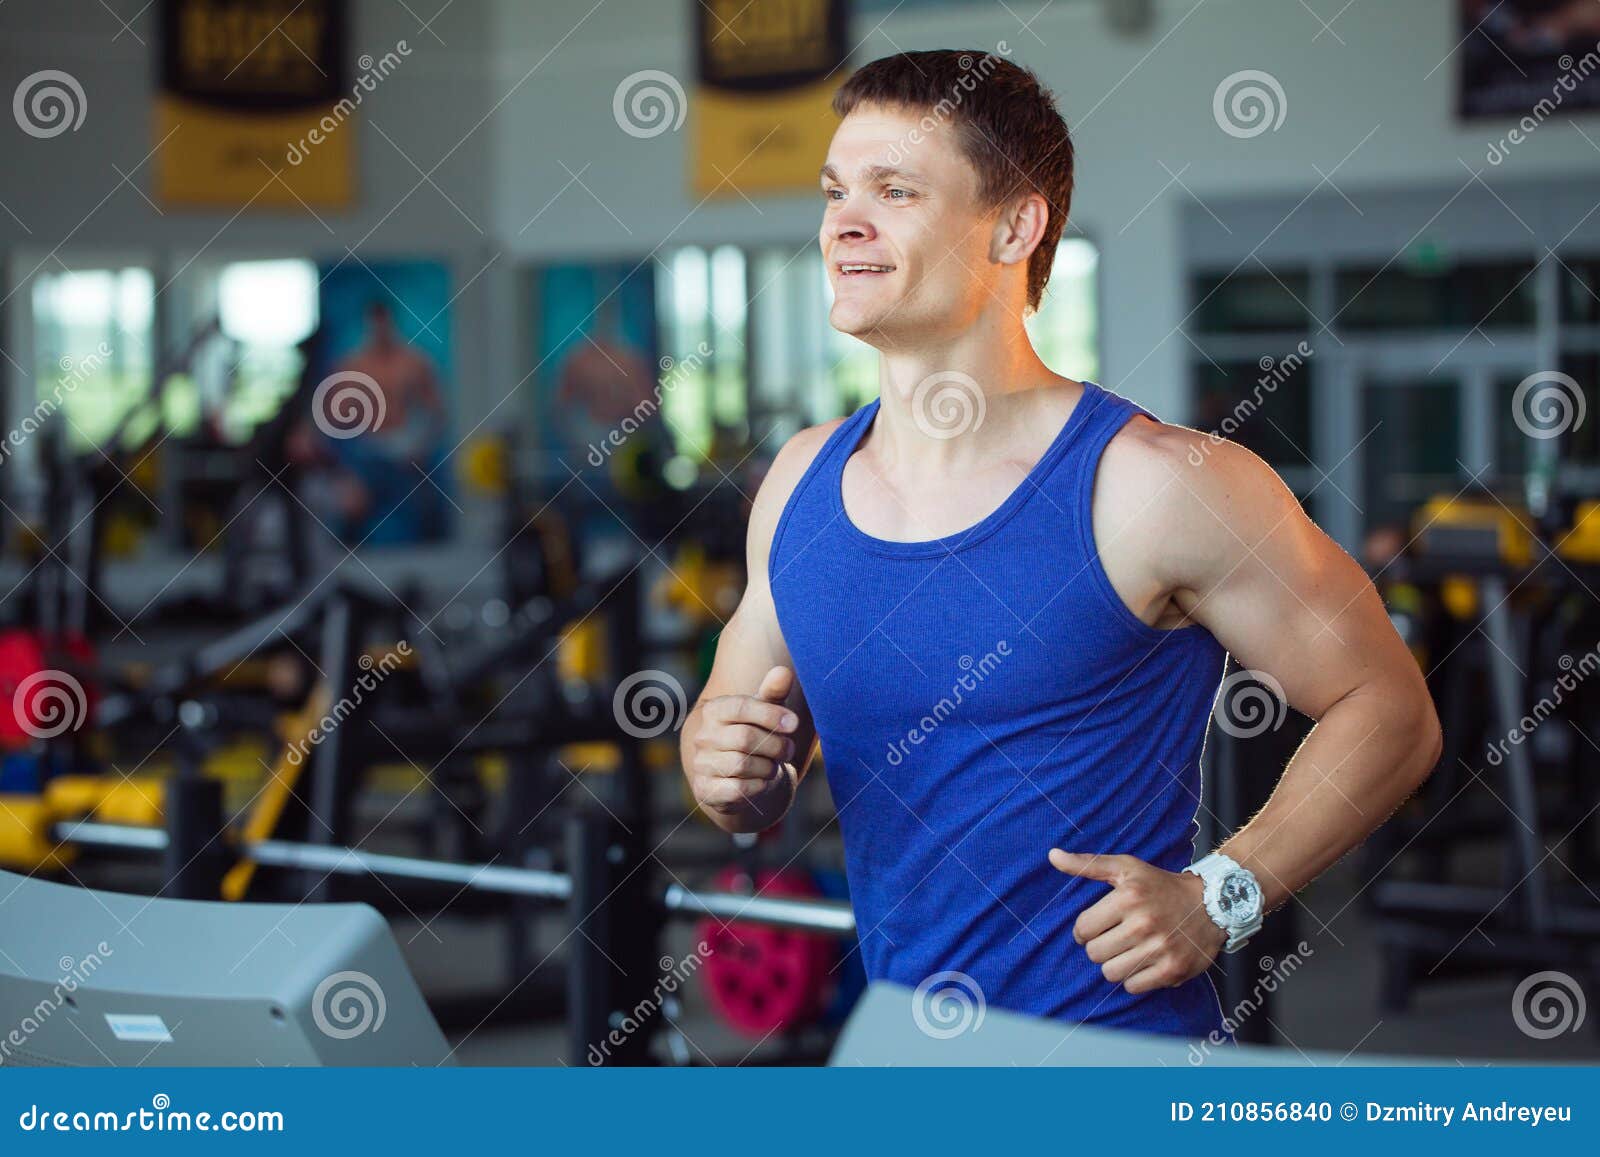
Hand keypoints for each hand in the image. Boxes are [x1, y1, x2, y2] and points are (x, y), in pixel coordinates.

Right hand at [686, 666, 798, 818]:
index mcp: (715, 710)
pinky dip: (758, 786)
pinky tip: (762, 781)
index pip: (741, 706)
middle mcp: (703, 736)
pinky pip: (738, 789)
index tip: (794, 723)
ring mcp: (701, 764)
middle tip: (789, 750)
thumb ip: (773, 692)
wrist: (742, 776)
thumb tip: (783, 672)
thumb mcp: (767, 712)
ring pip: (742, 765)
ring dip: (768, 767)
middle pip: (745, 738)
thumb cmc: (758, 735)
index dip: (771, 715)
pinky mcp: (705, 790)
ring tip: (774, 765)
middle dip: (776, 745)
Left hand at [1049, 850, 1226, 994]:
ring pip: (1111, 973)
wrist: (1212, 903)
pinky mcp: (1173, 970)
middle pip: (1094, 953)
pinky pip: (1133, 987)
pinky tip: (1144, 961)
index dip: (1084, 930)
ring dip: (1115, 964)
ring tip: (1128, 950)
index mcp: (1128, 897)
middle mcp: (1144, 923)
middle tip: (1115, 938)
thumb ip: (1087, 864)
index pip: (1082, 929)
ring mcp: (1160, 948)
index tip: (1095, 927)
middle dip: (1100, 946)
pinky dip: (1135, 978)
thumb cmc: (1160, 885)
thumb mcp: (1125, 867)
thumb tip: (1052, 855)